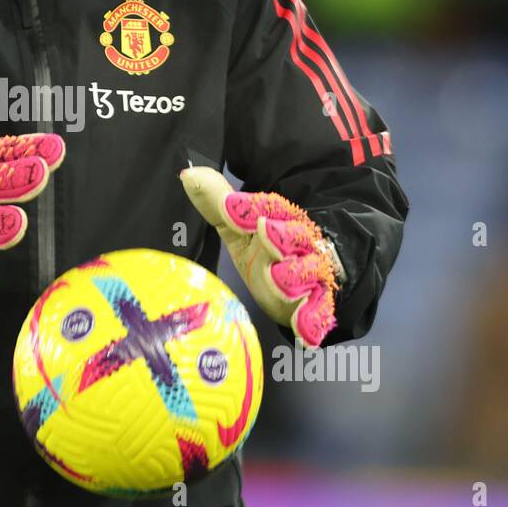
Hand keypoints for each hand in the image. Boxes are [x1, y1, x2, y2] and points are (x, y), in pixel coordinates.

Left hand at [180, 166, 339, 347]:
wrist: (302, 285)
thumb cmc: (265, 253)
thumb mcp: (238, 228)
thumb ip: (216, 202)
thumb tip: (188, 174)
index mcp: (278, 220)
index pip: (267, 207)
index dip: (247, 206)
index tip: (229, 206)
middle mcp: (298, 244)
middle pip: (292, 236)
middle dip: (278, 235)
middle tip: (264, 230)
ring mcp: (309, 276)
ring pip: (306, 271)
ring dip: (293, 275)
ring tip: (278, 277)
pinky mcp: (316, 306)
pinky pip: (318, 312)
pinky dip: (313, 321)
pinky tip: (306, 332)